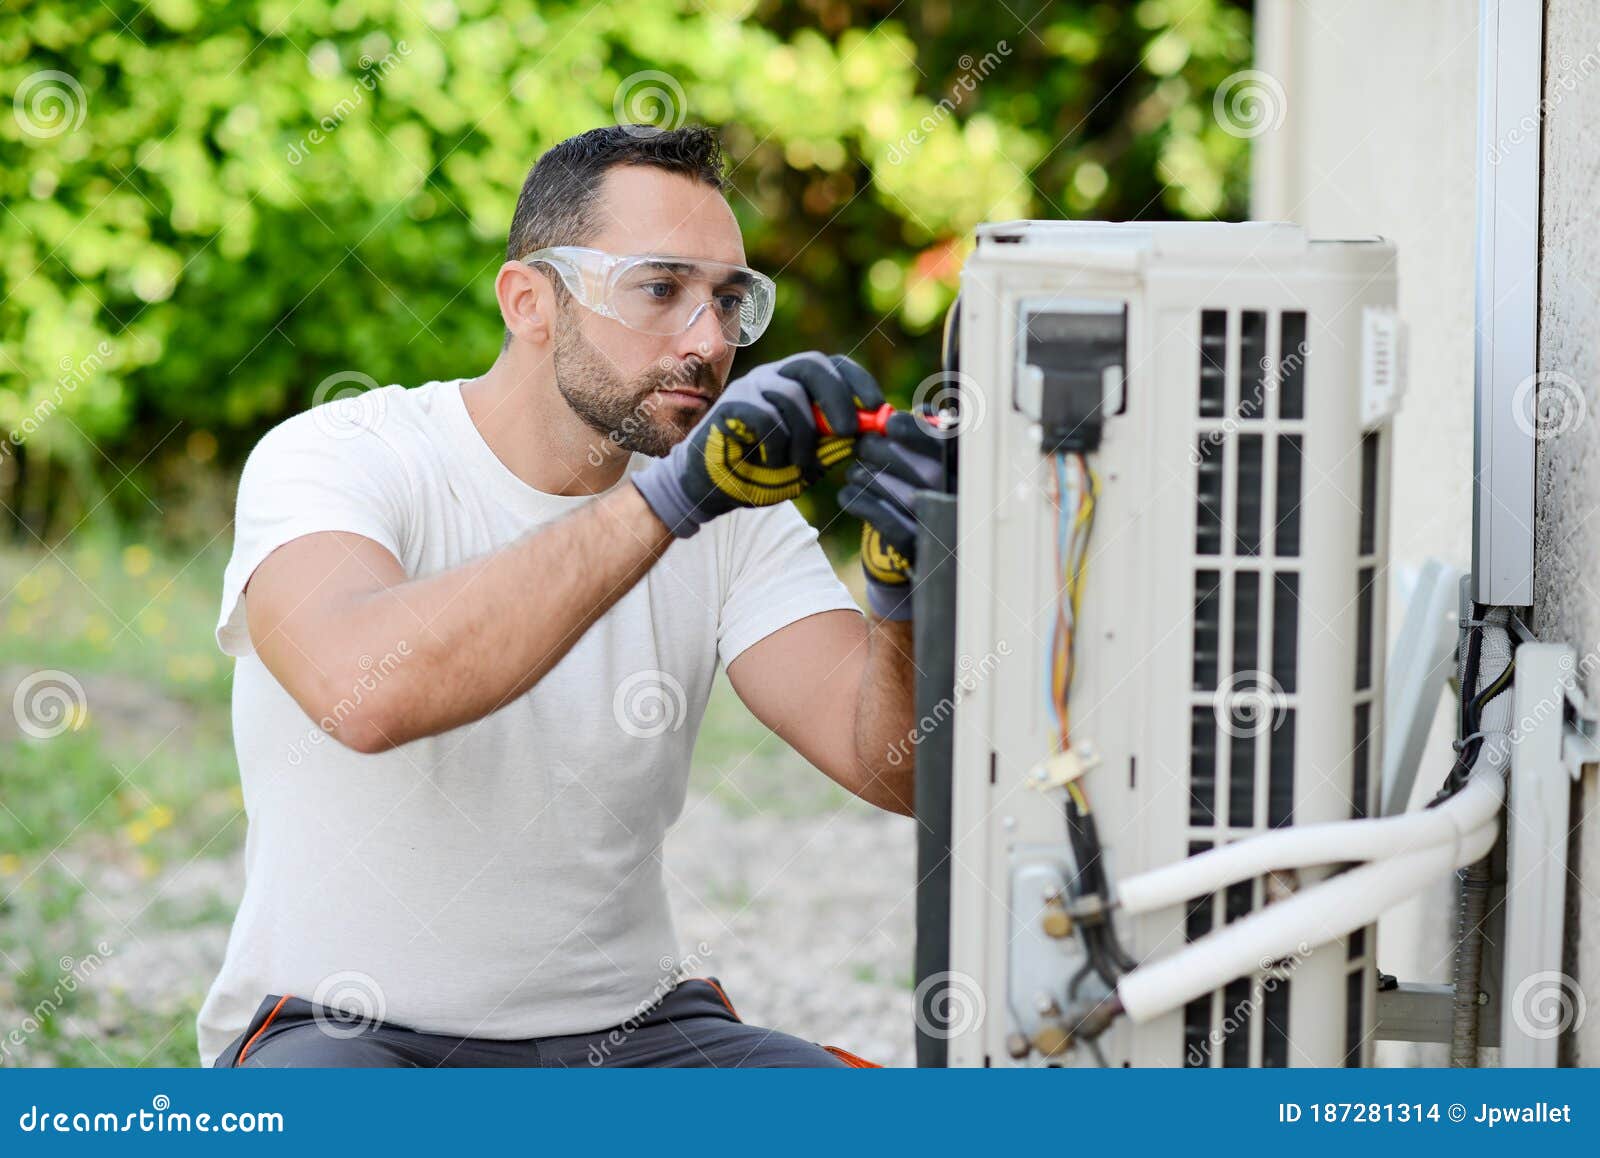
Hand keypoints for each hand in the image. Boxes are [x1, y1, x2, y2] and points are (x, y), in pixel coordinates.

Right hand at [632, 351, 884, 536]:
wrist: (713, 489)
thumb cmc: (761, 472)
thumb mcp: (807, 460)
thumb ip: (833, 444)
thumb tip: (870, 430)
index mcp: (796, 384)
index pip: (834, 365)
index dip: (859, 381)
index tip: (880, 406)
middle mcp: (773, 377)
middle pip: (813, 364)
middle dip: (838, 397)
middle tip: (849, 431)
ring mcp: (749, 388)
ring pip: (791, 397)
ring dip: (803, 438)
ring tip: (796, 463)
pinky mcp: (730, 405)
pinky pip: (765, 417)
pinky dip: (776, 446)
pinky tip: (768, 461)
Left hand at [837, 416, 945, 619]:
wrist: (937, 558)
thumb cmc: (937, 498)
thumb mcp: (945, 466)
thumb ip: (934, 435)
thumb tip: (904, 415)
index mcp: (964, 470)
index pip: (934, 437)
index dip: (907, 427)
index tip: (888, 424)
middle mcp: (950, 492)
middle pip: (897, 455)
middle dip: (872, 447)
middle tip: (862, 447)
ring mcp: (930, 519)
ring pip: (878, 481)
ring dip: (859, 473)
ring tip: (856, 474)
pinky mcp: (910, 544)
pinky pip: (872, 511)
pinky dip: (854, 499)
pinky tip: (848, 494)